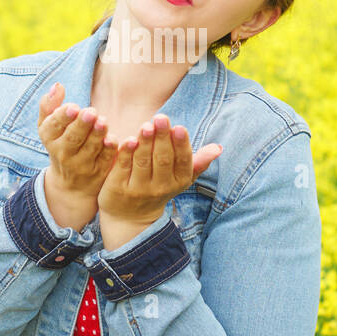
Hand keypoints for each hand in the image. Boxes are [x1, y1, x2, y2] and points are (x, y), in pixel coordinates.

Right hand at [37, 83, 117, 228]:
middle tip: (91, 112)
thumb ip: (50, 105)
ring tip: (103, 122)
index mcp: (49, 138)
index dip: (63, 117)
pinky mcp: (99, 171)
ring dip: (97, 135)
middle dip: (82, 125)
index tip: (73, 107)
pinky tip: (115, 139)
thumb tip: (58, 85)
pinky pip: (106, 159)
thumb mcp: (49, 126)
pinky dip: (110, 150)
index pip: (54, 126)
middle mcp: (63, 153)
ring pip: (90, 149)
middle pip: (73, 138)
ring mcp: (81, 164)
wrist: (70, 183)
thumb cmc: (61, 142)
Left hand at [97, 113, 220, 243]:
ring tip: (147, 125)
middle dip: (162, 138)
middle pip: (162, 159)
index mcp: (178, 181)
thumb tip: (218, 147)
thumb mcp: (182, 178)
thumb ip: (199, 162)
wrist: (131, 217)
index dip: (181, 145)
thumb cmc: (161, 188)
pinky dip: (126, 153)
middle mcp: (160, 187)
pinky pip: (123, 167)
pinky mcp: (118, 187)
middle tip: (161, 117)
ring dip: (145, 142)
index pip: (182, 161)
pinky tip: (129, 139)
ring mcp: (138, 188)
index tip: (179, 127)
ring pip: (143, 161)